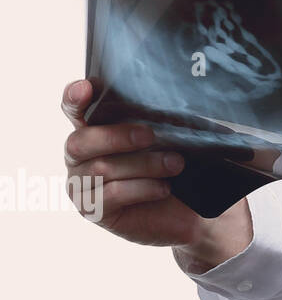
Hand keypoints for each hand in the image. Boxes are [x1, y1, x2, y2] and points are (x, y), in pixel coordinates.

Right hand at [61, 77, 251, 272]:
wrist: (188, 211)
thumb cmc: (175, 166)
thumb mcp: (171, 138)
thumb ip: (161, 119)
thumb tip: (178, 103)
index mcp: (94, 129)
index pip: (74, 109)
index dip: (74, 97)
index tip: (86, 88)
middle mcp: (80, 156)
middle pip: (80, 141)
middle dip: (117, 136)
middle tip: (150, 136)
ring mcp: (81, 185)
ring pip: (103, 168)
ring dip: (145, 164)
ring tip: (176, 164)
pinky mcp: (94, 210)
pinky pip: (113, 194)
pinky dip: (143, 188)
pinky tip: (164, 188)